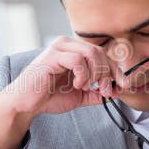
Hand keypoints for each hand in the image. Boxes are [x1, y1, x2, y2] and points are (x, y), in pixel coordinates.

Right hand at [0, 37, 122, 148]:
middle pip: (100, 51)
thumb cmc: (48, 96)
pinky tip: (76, 85)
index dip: (115, 69)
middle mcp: (67, 44)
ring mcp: (59, 48)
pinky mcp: (52, 55)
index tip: (122, 85)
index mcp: (74, 50)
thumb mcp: (80, 96)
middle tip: (104, 90)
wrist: (25, 104)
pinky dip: (82, 74)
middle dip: (107, 73)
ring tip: (86, 87)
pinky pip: (77, 59)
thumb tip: (119, 91)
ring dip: (95, 74)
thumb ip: (97, 92)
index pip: (102, 53)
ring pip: (91, 52)